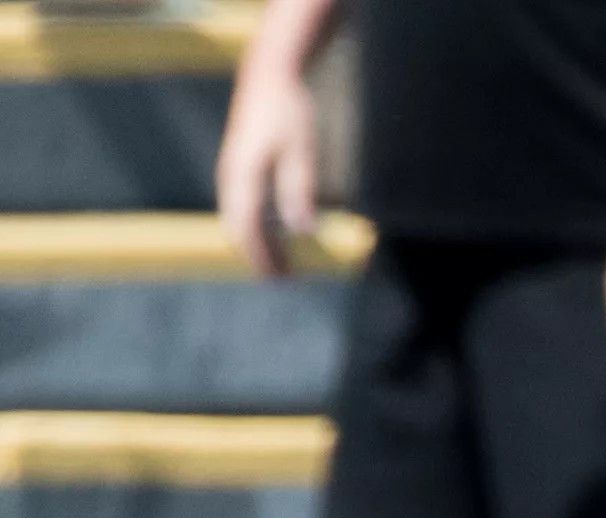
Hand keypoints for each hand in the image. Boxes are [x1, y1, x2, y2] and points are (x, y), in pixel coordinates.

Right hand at [216, 67, 317, 277]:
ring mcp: (232, 171)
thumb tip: (301, 232)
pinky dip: (258, 225)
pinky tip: (279, 234)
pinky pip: (243, 205)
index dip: (262, 257)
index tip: (278, 280)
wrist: (269, 75)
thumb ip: (299, 191)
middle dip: (259, 255)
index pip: (247, 228)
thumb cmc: (289, 111)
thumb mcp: (301, 151)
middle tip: (283, 280)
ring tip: (283, 264)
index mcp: (242, 175)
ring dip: (259, 242)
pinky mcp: (239, 166)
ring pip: (239, 218)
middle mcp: (231, 176)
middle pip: (238, 228)